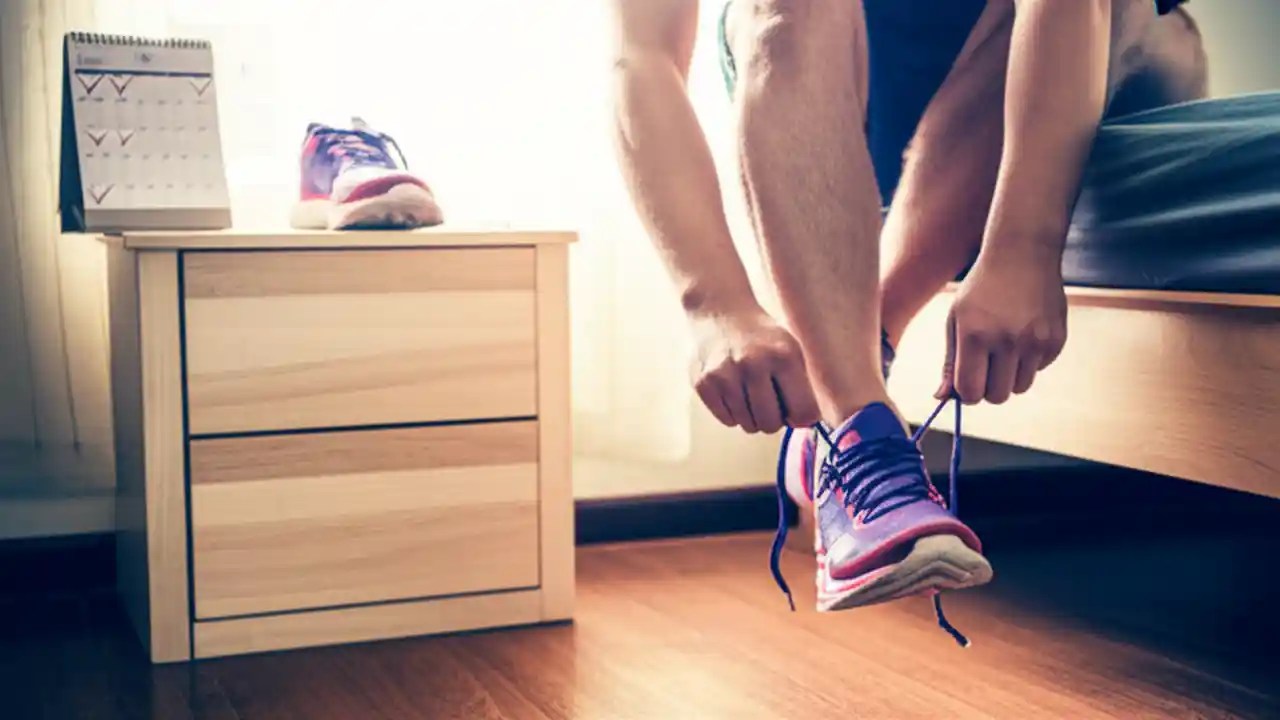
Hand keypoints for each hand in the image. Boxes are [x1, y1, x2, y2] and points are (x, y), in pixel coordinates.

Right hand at [689, 308, 819, 432]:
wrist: (719, 312)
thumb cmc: (761, 337)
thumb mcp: (790, 350)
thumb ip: (801, 386)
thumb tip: (804, 424)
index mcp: (782, 356)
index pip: (802, 411)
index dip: (801, 417)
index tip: (795, 411)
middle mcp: (752, 365)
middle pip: (771, 424)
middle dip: (774, 420)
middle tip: (770, 404)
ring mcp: (724, 375)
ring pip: (748, 425)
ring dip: (753, 417)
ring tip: (750, 394)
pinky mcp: (703, 383)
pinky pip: (727, 420)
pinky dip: (733, 413)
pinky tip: (734, 392)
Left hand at [937, 256, 1066, 404]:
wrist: (1022, 253)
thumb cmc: (981, 288)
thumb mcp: (956, 319)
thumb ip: (950, 361)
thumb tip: (942, 397)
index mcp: (975, 335)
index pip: (970, 391)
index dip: (966, 393)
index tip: (967, 382)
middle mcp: (1007, 340)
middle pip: (997, 396)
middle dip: (988, 388)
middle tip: (985, 368)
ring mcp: (1036, 341)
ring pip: (1020, 387)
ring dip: (1009, 376)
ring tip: (1004, 349)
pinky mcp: (1056, 340)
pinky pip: (1038, 370)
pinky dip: (1029, 362)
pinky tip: (1023, 334)